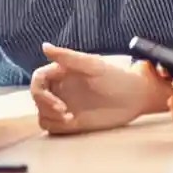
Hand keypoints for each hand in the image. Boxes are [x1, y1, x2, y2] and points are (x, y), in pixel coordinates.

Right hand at [30, 43, 167, 134]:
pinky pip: (52, 126)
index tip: (57, 103)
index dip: (40, 92)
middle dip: (46, 106)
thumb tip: (44, 46)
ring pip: (42, 113)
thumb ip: (67, 57)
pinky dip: (56, 126)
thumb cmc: (116, 77)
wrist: (135, 97)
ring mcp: (65, 105)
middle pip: (37, 98)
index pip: (38, 80)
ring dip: (50, 117)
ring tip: (69, 119)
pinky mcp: (71, 121)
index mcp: (61, 72)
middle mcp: (60, 88)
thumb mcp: (92, 65)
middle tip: (65, 112)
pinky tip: (72, 123)